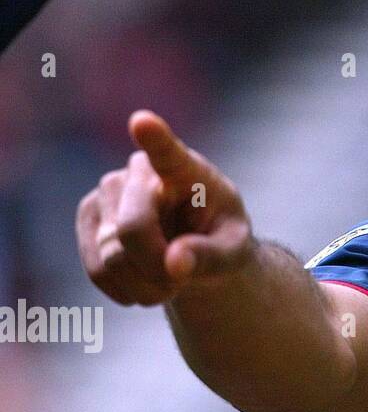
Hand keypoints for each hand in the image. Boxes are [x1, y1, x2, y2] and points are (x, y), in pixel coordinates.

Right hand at [76, 111, 253, 304]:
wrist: (195, 248)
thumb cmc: (221, 239)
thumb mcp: (234, 251)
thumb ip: (211, 256)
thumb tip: (174, 264)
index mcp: (187, 169)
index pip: (168, 152)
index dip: (154, 138)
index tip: (142, 121)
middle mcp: (140, 171)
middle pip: (133, 230)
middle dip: (158, 268)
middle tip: (181, 279)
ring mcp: (107, 191)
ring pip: (113, 257)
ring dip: (145, 285)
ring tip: (169, 280)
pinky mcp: (88, 216)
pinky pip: (97, 270)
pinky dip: (124, 289)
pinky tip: (144, 283)